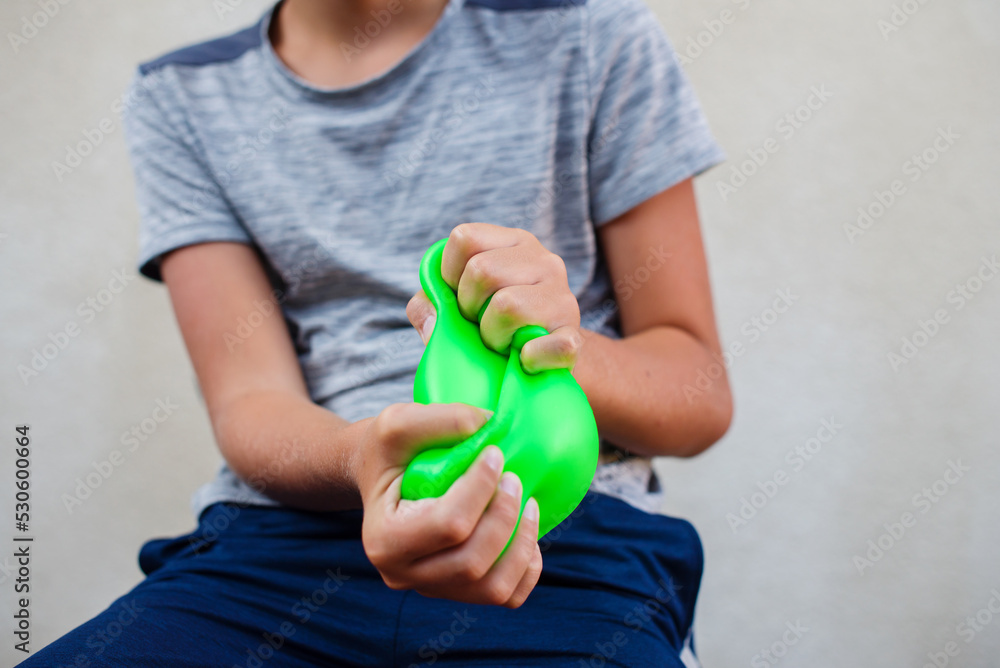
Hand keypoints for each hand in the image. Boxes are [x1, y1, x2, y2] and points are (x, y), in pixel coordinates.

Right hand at [354, 402, 542, 606]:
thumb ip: (438, 418)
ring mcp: (431, 589)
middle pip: (472, 562)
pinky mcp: (458, 592)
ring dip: (522, 543)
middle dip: (505, 515)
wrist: (385, 478)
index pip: (448, 525)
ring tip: (528, 503)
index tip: (495, 452)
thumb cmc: (389, 451)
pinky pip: (508, 596)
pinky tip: (525, 530)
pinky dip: (528, 567)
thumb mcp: (396, 422)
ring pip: (493, 588)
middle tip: (514, 477)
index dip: (482, 488)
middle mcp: (403, 575)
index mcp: (382, 539)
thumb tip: (488, 423)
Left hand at [407, 223, 582, 372]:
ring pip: (508, 305)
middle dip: (468, 308)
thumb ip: (430, 304)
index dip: (449, 273)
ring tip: (502, 342)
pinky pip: (553, 344)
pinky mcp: (574, 335)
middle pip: (482, 270)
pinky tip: (525, 359)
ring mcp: (564, 297)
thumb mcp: (458, 306)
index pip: (464, 238)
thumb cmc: (492, 327)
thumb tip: (432, 319)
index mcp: (513, 242)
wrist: (543, 363)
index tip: (458, 297)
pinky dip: (531, 357)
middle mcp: (544, 260)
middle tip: (480, 325)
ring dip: (492, 336)